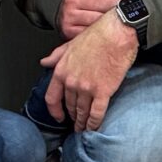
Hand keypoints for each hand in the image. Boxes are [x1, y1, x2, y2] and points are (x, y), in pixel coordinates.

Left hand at [39, 11, 137, 130]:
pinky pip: (97, 113)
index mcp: (62, 71)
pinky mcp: (103, 91)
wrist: (117, 33)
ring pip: (82, 111)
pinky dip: (94, 123)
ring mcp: (87, 88)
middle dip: (72, 116)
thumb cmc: (97, 35)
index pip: (51, 98)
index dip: (54, 111)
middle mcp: (72, 82)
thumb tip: (44, 62)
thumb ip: (56, 56)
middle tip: (76, 121)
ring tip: (84, 128)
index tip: (58, 116)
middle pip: (69, 106)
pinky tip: (94, 128)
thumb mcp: (71, 44)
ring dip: (82, 122)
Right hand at [59, 0, 130, 39]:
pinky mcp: (70, 29)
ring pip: (102, 19)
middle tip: (131, 10)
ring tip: (123, 20)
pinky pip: (93, 32)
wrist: (61, 9)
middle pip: (108, 4)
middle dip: (122, 7)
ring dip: (115, 21)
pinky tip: (109, 29)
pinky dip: (104, 32)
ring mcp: (71, 14)